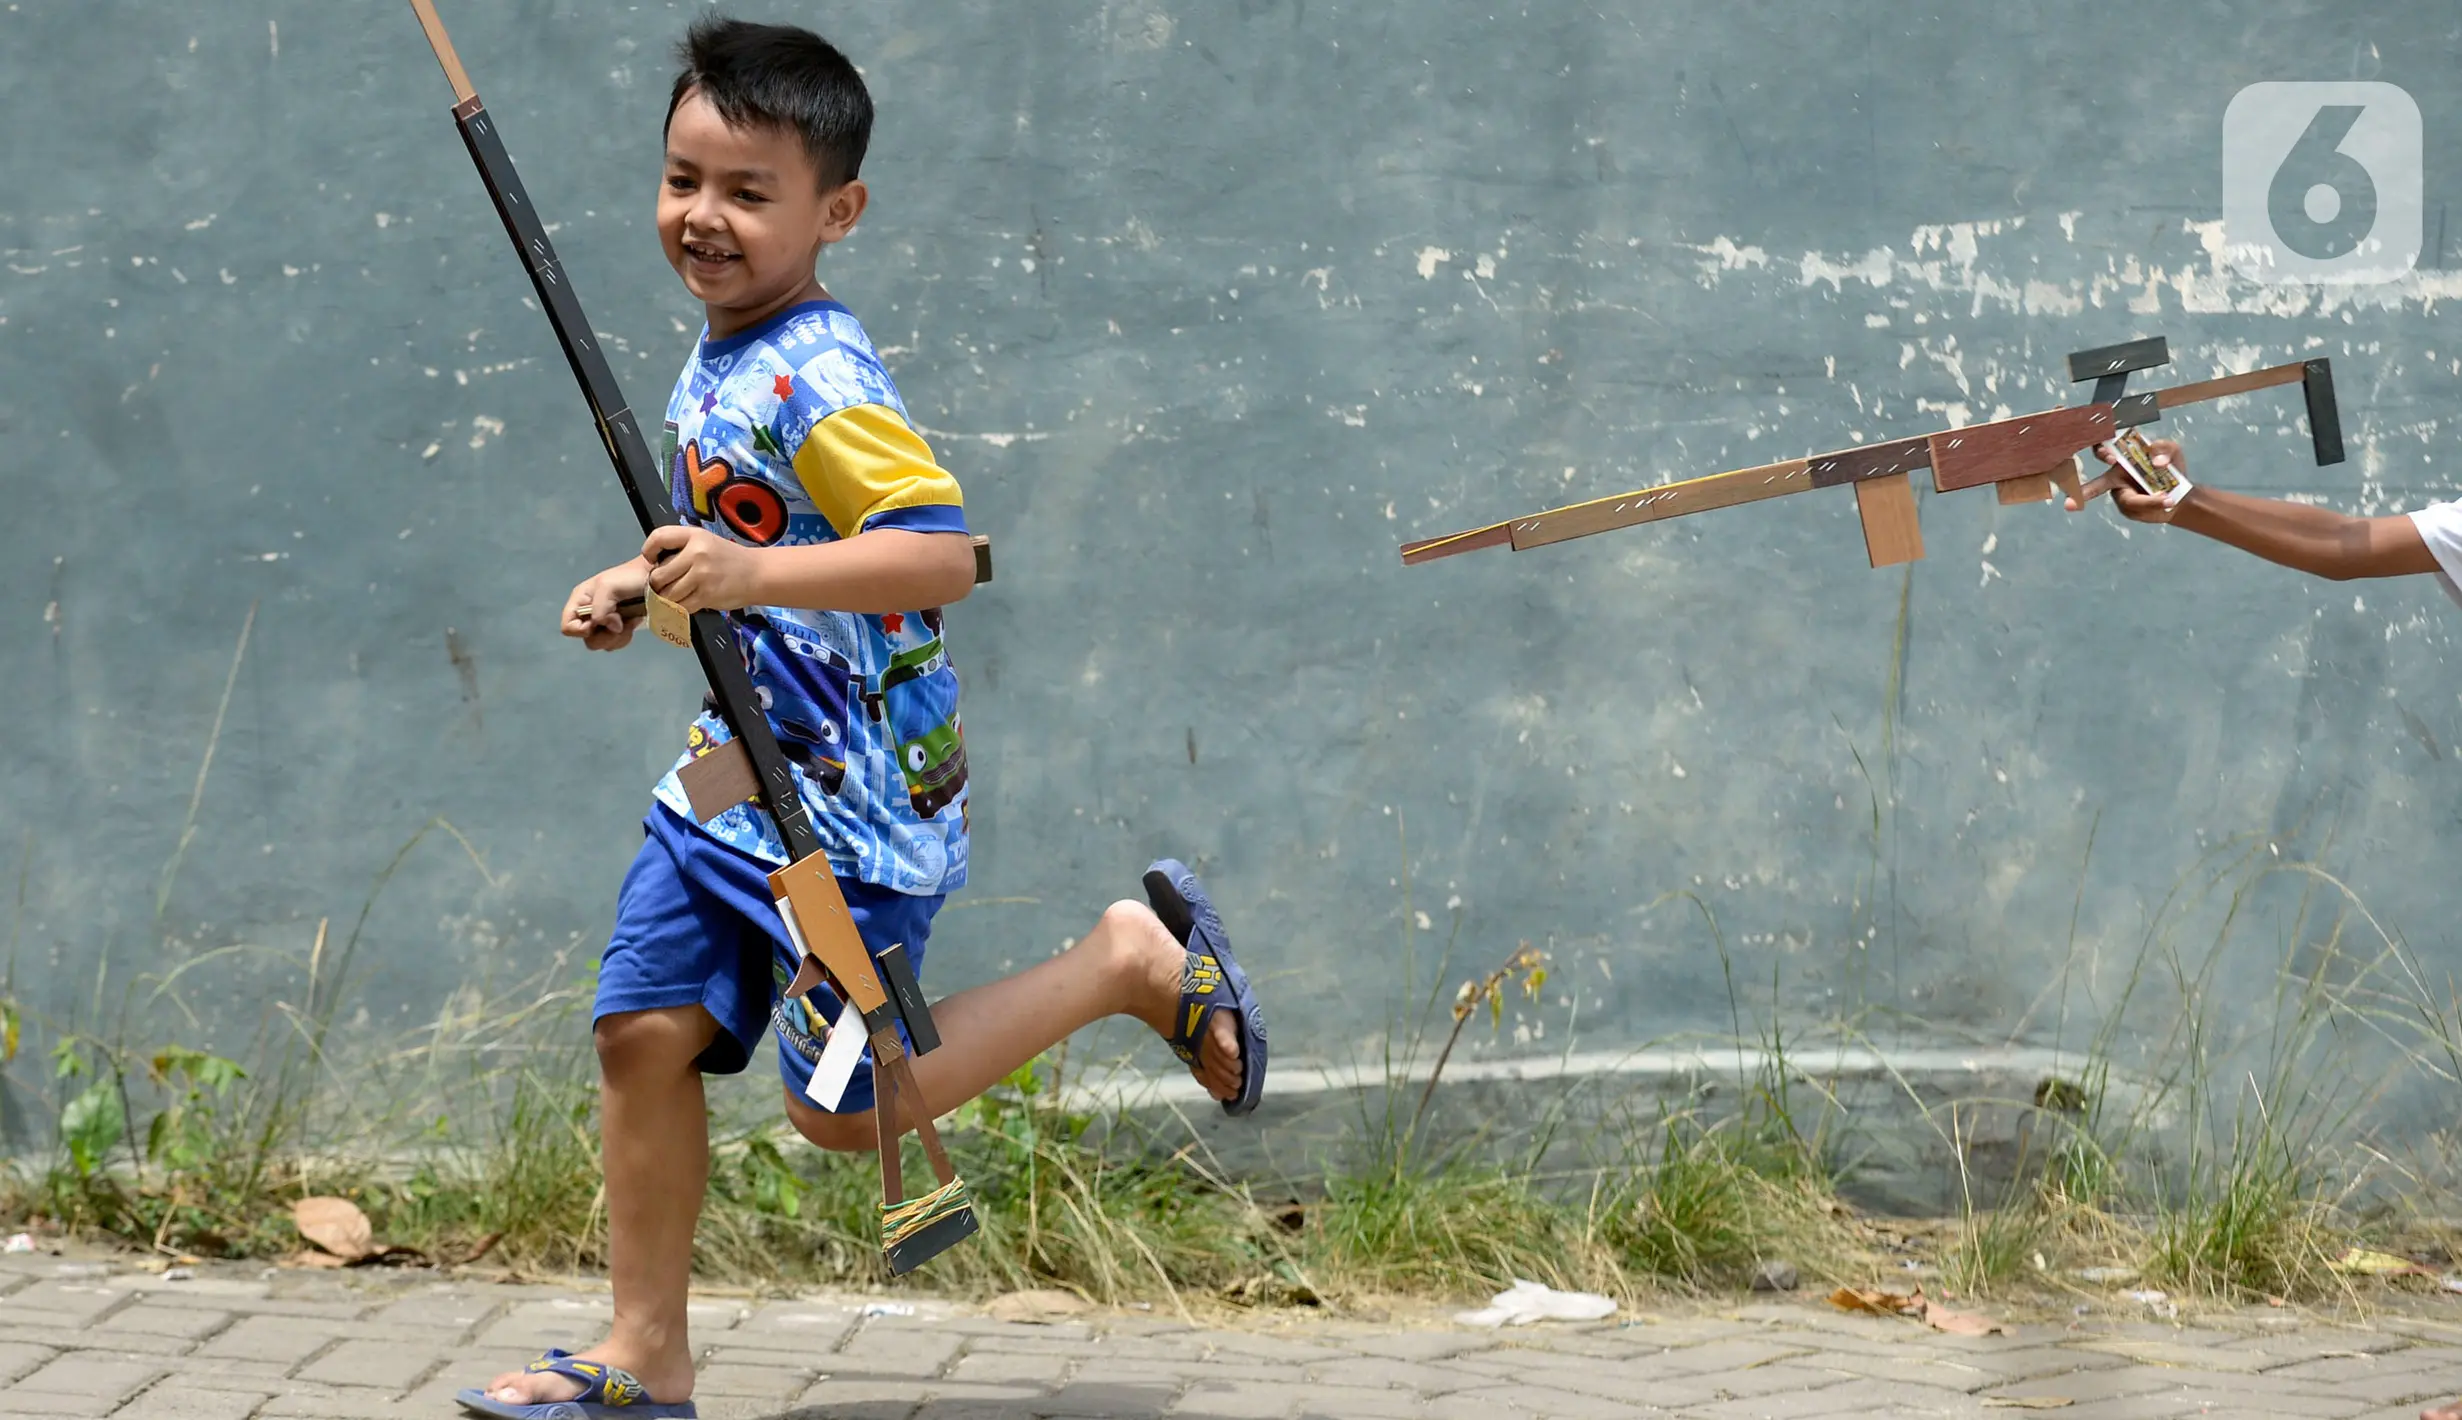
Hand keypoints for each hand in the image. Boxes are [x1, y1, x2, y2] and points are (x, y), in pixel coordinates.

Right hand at [562, 558, 650, 650]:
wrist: (654, 577)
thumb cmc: (629, 577)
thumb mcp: (608, 586)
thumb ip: (600, 608)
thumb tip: (611, 628)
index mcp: (580, 601)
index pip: (568, 627)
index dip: (581, 630)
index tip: (598, 623)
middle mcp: (589, 613)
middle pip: (587, 639)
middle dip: (605, 635)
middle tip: (620, 622)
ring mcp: (604, 622)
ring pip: (603, 644)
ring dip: (618, 636)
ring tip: (629, 621)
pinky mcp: (619, 628)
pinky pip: (616, 643)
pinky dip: (625, 636)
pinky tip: (633, 622)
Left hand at [644, 524, 763, 612]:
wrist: (758, 573)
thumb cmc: (728, 558)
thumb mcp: (706, 542)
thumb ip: (682, 548)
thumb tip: (654, 564)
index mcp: (694, 536)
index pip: (659, 537)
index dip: (649, 550)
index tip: (651, 560)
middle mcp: (696, 553)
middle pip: (659, 574)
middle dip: (657, 584)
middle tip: (663, 586)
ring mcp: (702, 576)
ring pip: (668, 594)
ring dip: (668, 599)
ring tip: (675, 596)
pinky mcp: (707, 595)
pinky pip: (681, 606)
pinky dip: (679, 608)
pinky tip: (685, 603)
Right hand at [2065, 437, 2188, 524]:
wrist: (2181, 493)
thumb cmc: (2170, 468)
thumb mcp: (2172, 452)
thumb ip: (2164, 448)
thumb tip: (2157, 462)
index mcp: (2121, 459)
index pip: (2102, 451)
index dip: (2101, 453)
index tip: (2110, 457)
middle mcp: (2115, 478)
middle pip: (2097, 486)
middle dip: (2084, 493)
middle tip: (2069, 505)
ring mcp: (2121, 496)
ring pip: (2128, 502)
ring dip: (2148, 502)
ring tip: (2168, 500)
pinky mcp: (2130, 510)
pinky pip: (2140, 511)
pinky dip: (2156, 506)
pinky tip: (2168, 502)